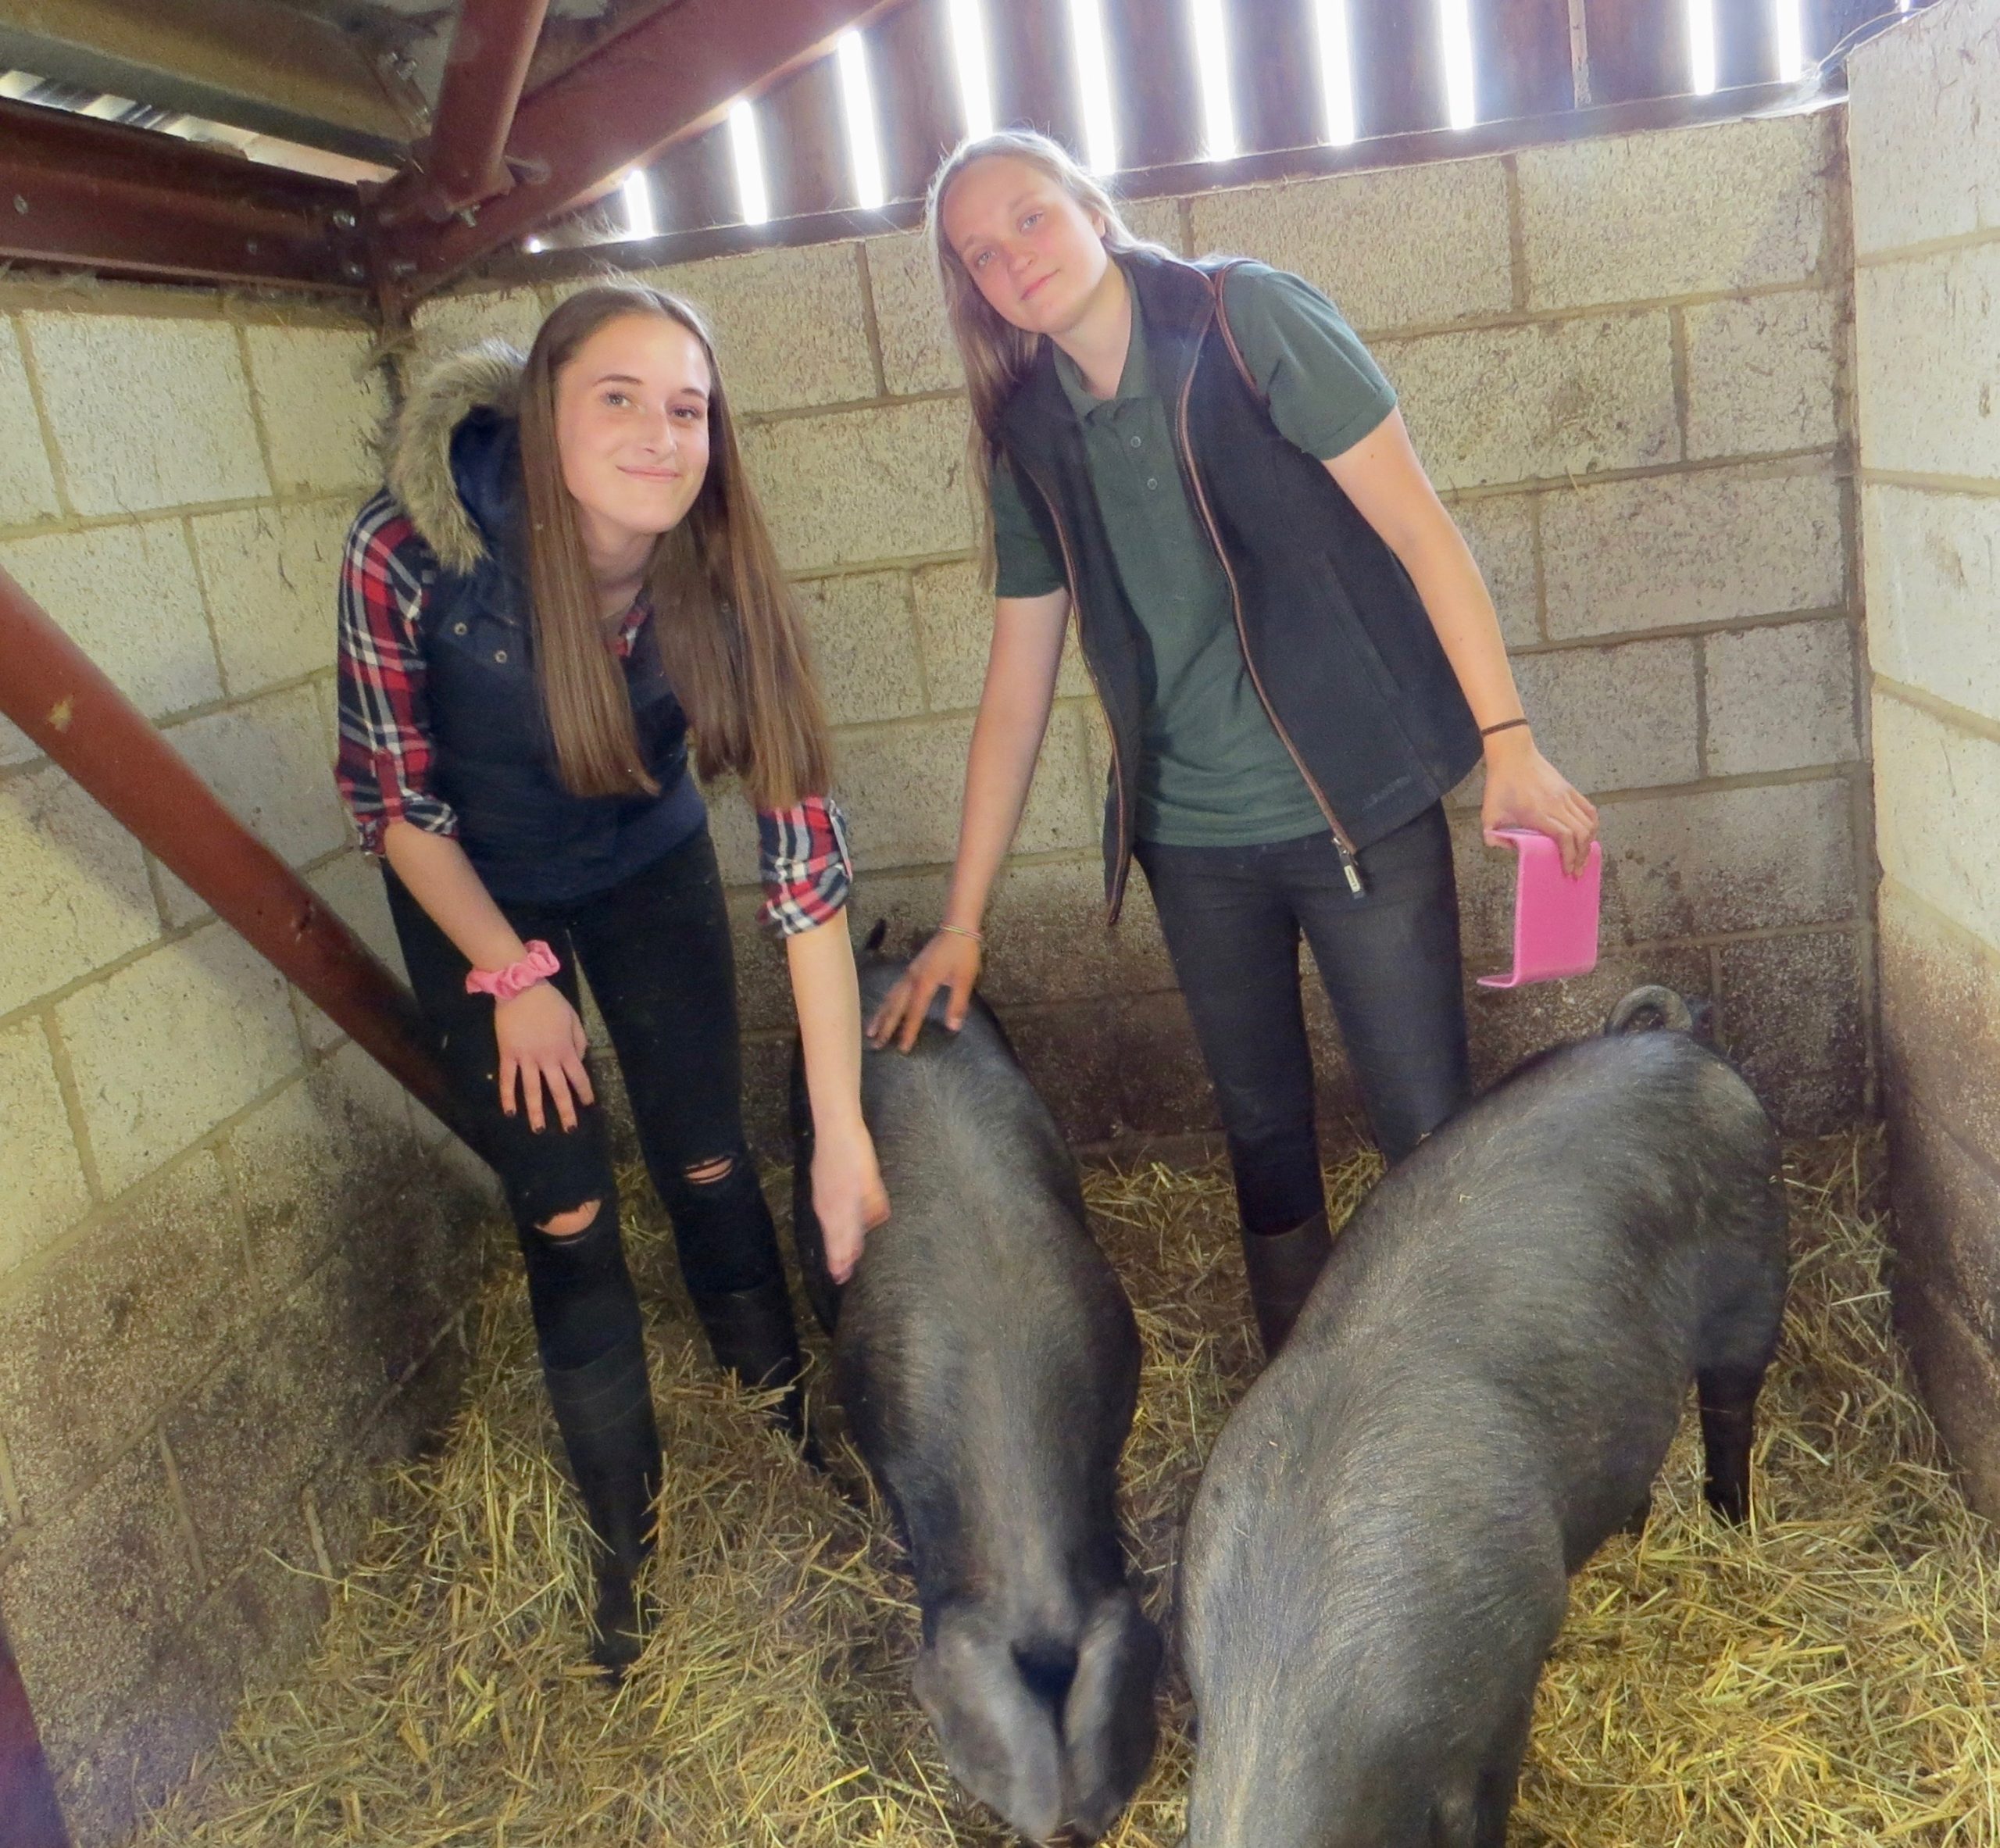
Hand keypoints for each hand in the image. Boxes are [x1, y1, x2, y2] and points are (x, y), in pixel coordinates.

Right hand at [493, 981, 594, 1131]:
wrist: (520, 987)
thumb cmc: (549, 1001)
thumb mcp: (573, 1017)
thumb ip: (579, 1040)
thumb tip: (580, 1059)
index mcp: (565, 1049)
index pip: (578, 1076)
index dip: (584, 1092)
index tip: (588, 1105)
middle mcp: (547, 1058)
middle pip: (558, 1089)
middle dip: (565, 1111)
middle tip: (569, 1130)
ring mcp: (526, 1058)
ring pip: (532, 1090)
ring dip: (536, 1111)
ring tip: (539, 1130)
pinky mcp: (507, 1054)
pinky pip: (507, 1079)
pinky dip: (508, 1096)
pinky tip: (510, 1112)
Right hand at [812, 1119, 889, 1282]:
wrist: (835, 1126)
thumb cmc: (855, 1152)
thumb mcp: (869, 1178)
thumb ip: (873, 1203)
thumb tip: (875, 1223)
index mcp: (839, 1206)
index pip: (840, 1240)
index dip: (842, 1258)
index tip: (843, 1277)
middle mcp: (827, 1205)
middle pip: (833, 1236)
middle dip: (837, 1256)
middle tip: (840, 1276)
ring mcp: (823, 1194)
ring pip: (828, 1225)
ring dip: (834, 1242)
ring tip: (839, 1258)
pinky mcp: (822, 1184)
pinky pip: (826, 1212)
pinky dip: (831, 1225)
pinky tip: (834, 1224)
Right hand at [867, 928, 982, 1052]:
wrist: (957, 928)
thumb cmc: (963, 953)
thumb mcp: (964, 979)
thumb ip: (957, 1004)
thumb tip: (953, 1027)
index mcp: (924, 982)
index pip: (914, 1012)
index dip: (908, 1031)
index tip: (902, 1048)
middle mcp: (912, 979)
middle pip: (894, 1007)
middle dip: (885, 1026)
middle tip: (876, 1044)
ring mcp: (909, 973)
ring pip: (890, 998)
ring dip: (880, 1015)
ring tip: (870, 1031)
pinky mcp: (911, 970)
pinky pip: (894, 990)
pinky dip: (886, 1003)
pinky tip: (884, 1009)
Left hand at [1480, 729, 1598, 875]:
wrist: (1513, 755)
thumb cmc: (1500, 785)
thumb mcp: (1489, 814)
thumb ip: (1494, 837)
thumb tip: (1508, 850)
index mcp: (1538, 813)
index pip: (1564, 837)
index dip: (1569, 856)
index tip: (1568, 870)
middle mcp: (1557, 805)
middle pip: (1580, 833)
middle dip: (1582, 856)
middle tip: (1577, 871)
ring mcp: (1566, 796)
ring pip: (1588, 823)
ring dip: (1589, 843)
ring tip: (1584, 856)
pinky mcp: (1570, 789)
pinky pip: (1589, 809)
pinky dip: (1593, 825)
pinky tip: (1589, 836)